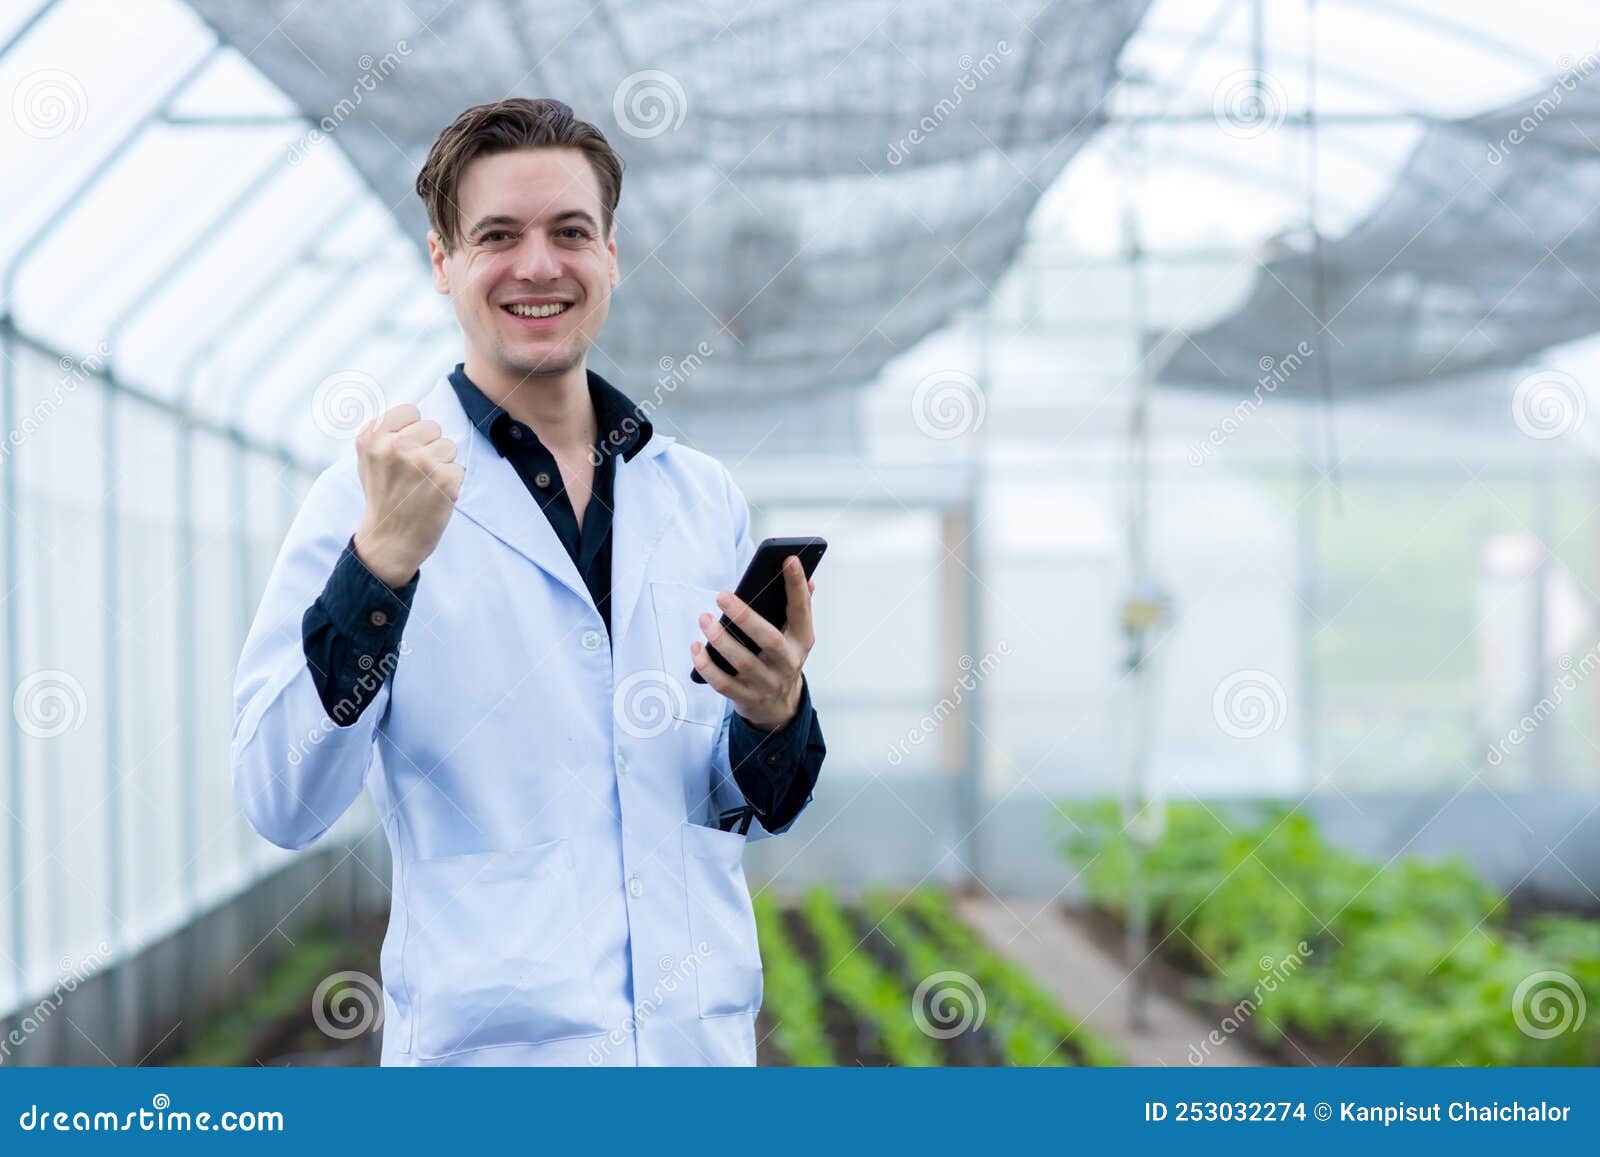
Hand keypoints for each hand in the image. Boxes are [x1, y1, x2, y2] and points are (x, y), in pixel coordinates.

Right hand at [351, 404, 462, 586]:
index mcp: (373, 437)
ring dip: (442, 465)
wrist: (389, 541)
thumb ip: (386, 432)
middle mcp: (395, 446)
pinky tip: (433, 497)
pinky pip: (459, 469)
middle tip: (414, 474)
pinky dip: (451, 484)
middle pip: (433, 427)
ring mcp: (421, 462)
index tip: (405, 453)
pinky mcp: (444, 480)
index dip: (413, 432)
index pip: (411, 411)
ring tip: (423, 485)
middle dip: (429, 447)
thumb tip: (414, 414)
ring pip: (449, 446)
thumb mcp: (369, 458)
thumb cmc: (383, 497)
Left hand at [691, 556, 815, 730]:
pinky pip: (722, 683)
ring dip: (720, 639)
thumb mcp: (796, 636)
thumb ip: (800, 608)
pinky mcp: (746, 698)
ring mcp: (767, 683)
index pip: (802, 610)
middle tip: (721, 595)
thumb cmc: (781, 658)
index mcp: (802, 641)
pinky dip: (706, 665)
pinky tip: (695, 647)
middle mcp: (788, 663)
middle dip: (745, 616)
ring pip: (743, 662)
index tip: (788, 559)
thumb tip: (809, 578)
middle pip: (768, 639)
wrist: (780, 707)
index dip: (796, 585)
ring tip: (704, 618)